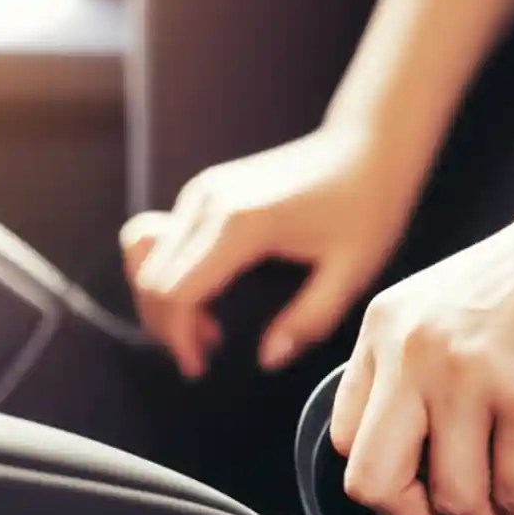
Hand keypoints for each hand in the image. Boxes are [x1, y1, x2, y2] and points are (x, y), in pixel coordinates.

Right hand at [120, 127, 420, 378]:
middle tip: (205, 357)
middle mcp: (209, 202)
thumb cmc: (366, 206)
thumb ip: (309, 321)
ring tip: (207, 331)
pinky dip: (166, 275)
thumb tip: (268, 359)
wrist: (366, 146)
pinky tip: (202, 296)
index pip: (176, 291)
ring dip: (164, 304)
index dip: (179, 339)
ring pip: (147, 259)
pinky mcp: (203, 190)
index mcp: (242, 224)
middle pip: (151, 279)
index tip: (200, 368)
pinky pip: (160, 240)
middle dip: (168, 328)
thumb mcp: (351, 273)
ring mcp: (201, 191)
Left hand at [329, 197, 513, 514]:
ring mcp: (468, 376)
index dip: (389, 485)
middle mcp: (412, 352)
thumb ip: (418, 371)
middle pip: (374, 485)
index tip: (428, 493)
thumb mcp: (445, 309)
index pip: (346, 441)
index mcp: (385, 329)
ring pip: (454, 503)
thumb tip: (426, 468)